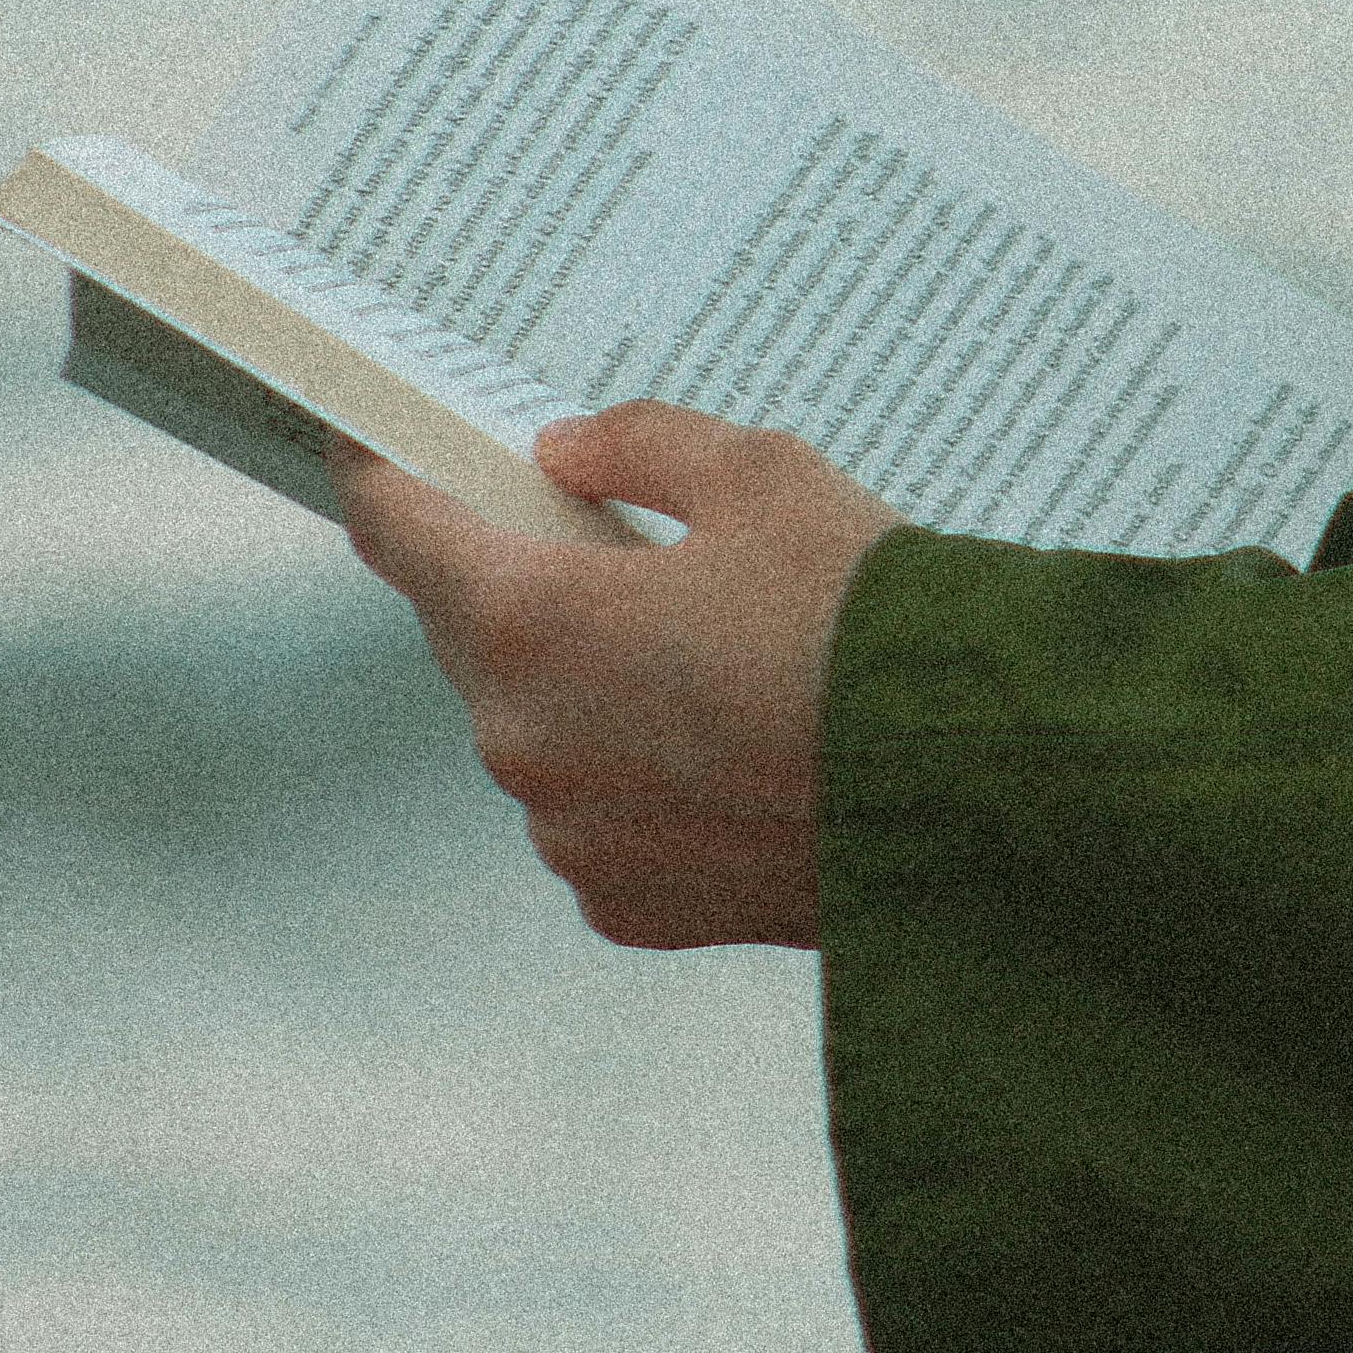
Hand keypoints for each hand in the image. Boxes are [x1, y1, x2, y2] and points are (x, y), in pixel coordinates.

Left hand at [331, 404, 903, 949]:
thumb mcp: (766, 477)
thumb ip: (642, 447)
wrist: (984, 795)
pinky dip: (634, 776)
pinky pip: (597, 816)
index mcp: (532, 621)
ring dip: (583, 686)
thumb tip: (567, 454)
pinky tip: (726, 743)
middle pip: (473, 636)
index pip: (402, 533)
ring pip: (540, 732)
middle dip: (515, 581)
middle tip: (587, 536)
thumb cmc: (875, 627)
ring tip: (697, 649)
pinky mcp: (629, 905)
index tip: (369, 452)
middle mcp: (524, 742)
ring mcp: (571, 837)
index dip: (382, 479)